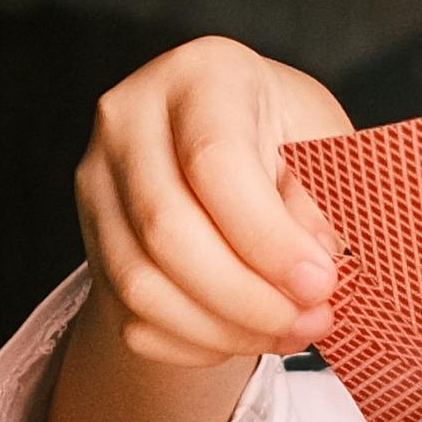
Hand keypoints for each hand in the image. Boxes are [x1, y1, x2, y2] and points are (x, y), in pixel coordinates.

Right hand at [42, 38, 350, 421]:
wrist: (226, 145)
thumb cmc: (283, 135)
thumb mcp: (325, 144)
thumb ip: (328, 199)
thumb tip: (315, 268)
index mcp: (199, 77)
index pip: (213, 163)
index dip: (267, 238)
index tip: (321, 282)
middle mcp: (128, 123)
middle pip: (166, 231)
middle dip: (248, 296)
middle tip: (312, 318)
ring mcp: (99, 186)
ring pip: (143, 286)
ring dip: (226, 329)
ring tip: (292, 331)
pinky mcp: (93, 245)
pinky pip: (135, 320)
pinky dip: (199, 344)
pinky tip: (248, 333)